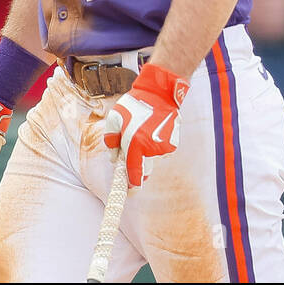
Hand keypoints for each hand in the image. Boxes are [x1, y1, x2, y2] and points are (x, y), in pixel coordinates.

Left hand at [102, 63, 190, 186]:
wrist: (160, 93)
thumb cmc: (134, 105)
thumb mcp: (114, 118)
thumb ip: (111, 140)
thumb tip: (114, 157)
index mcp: (135, 144)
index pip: (133, 173)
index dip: (131, 185)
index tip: (129, 191)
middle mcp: (151, 149)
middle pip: (144, 169)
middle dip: (138, 168)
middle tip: (134, 157)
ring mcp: (163, 147)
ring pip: (152, 159)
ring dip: (146, 153)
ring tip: (144, 132)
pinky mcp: (172, 144)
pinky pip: (161, 152)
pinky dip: (156, 146)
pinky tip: (154, 131)